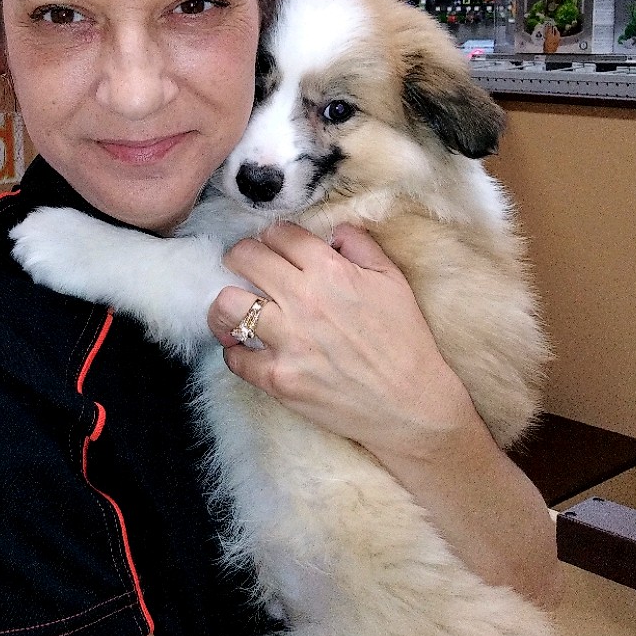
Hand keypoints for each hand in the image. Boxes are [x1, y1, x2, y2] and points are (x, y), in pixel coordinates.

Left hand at [207, 222, 560, 605]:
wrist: (411, 406)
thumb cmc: (405, 341)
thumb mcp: (393, 282)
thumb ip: (362, 246)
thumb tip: (334, 229)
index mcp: (331, 271)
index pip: (279, 234)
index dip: (273, 236)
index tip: (273, 247)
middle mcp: (304, 300)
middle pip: (243, 259)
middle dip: (239, 257)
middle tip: (244, 268)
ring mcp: (288, 341)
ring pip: (226, 305)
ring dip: (224, 304)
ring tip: (233, 308)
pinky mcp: (278, 379)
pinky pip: (234, 357)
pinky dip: (235, 351)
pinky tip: (246, 349)